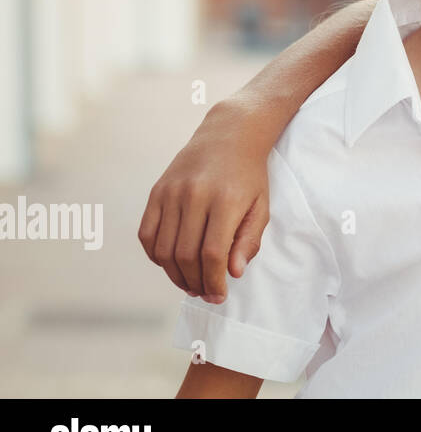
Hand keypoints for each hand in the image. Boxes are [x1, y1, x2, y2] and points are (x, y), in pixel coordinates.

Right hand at [139, 98, 271, 302]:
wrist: (229, 135)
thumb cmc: (249, 175)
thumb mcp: (261, 206)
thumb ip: (249, 240)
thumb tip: (234, 273)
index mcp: (224, 201)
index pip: (212, 254)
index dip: (213, 281)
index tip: (219, 295)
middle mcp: (194, 196)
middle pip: (185, 255)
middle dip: (195, 282)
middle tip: (204, 293)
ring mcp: (171, 193)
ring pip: (163, 249)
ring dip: (174, 274)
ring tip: (190, 283)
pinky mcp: (156, 192)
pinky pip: (147, 234)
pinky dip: (155, 255)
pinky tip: (170, 264)